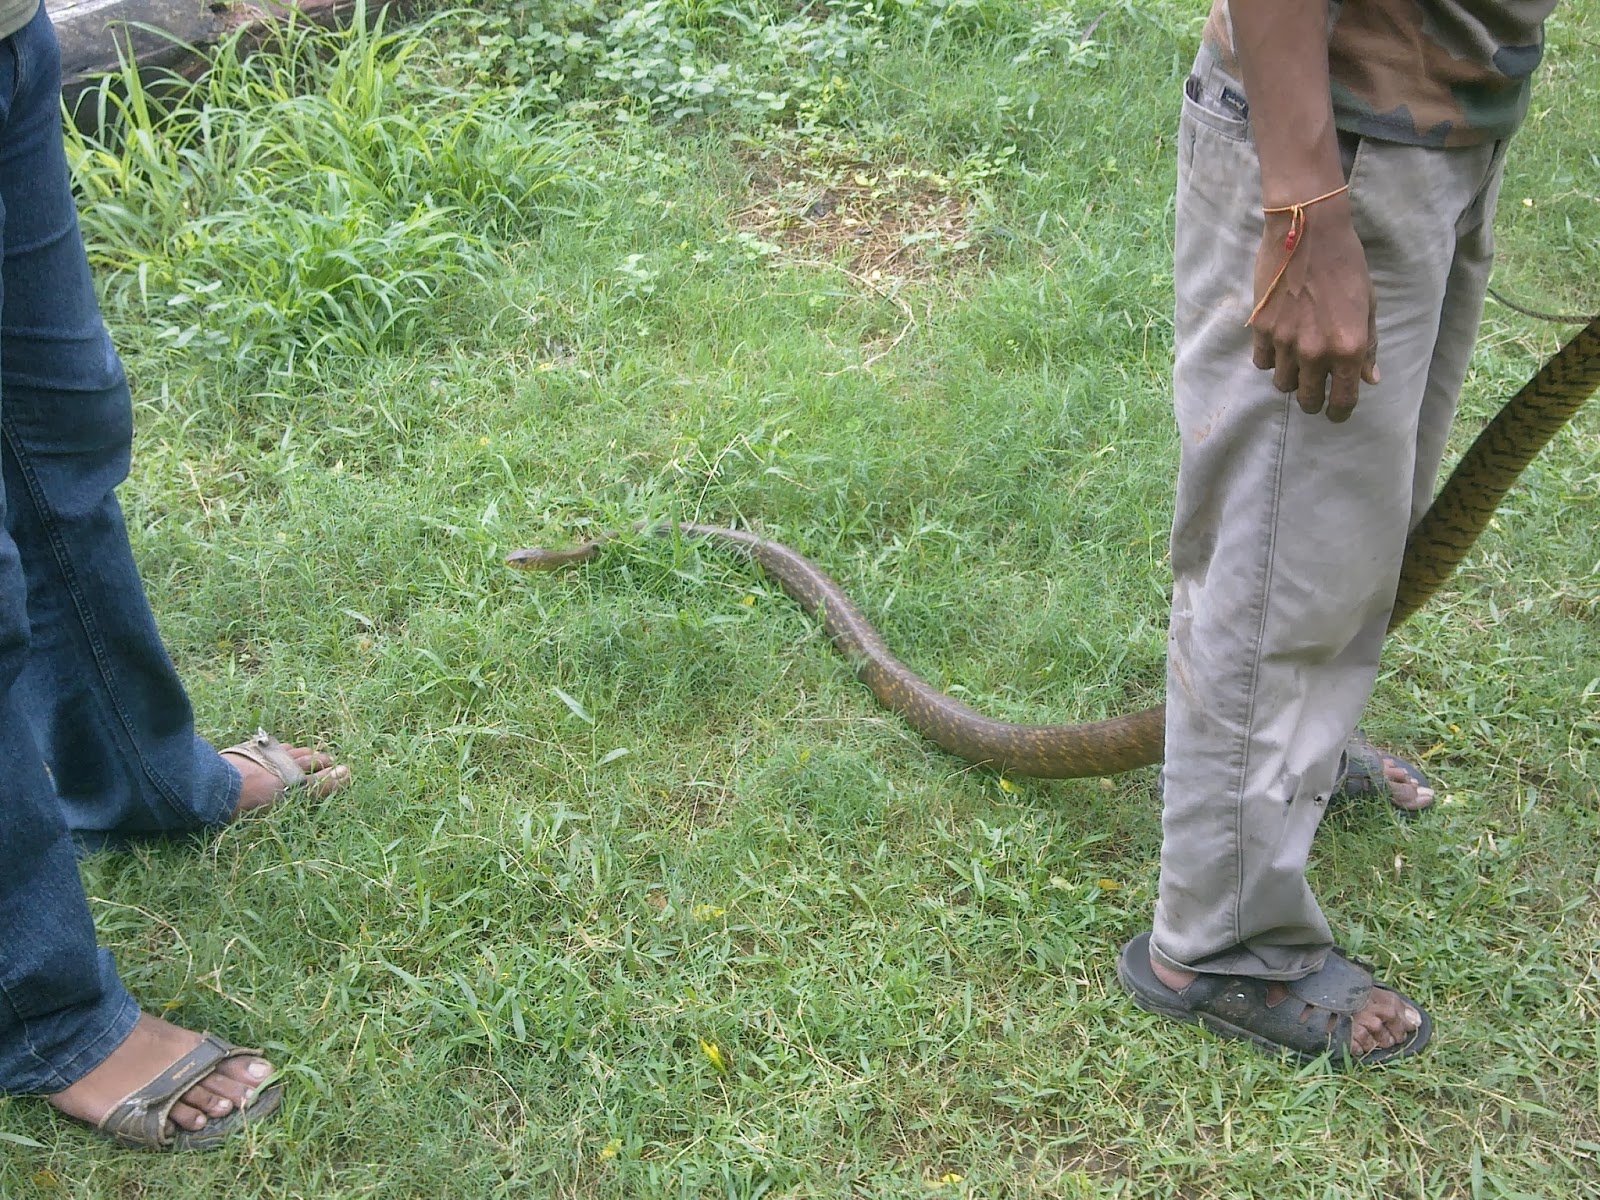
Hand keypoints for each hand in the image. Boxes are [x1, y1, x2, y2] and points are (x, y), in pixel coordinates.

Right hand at [1248, 198, 1378, 421]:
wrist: (1308, 231)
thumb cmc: (1346, 264)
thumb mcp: (1367, 305)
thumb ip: (1368, 345)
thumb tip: (1369, 378)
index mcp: (1349, 347)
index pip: (1342, 400)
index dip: (1339, 412)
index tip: (1336, 411)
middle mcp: (1315, 351)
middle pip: (1306, 399)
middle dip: (1312, 399)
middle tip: (1314, 390)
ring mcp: (1285, 342)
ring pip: (1282, 383)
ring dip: (1291, 378)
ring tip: (1296, 361)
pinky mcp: (1261, 329)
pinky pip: (1263, 361)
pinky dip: (1271, 359)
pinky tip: (1279, 343)